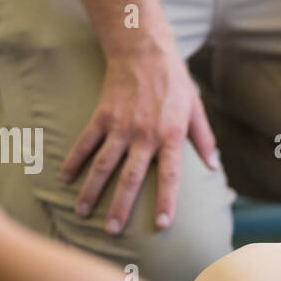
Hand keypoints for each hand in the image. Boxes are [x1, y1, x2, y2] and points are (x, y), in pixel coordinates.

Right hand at [59, 40, 218, 234]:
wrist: (144, 49)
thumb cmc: (175, 81)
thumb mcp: (196, 108)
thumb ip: (203, 139)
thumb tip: (214, 167)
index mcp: (170, 136)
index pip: (170, 176)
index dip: (166, 201)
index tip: (161, 225)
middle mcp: (144, 135)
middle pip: (131, 178)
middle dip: (121, 206)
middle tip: (111, 231)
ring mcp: (120, 126)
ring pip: (103, 164)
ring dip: (92, 190)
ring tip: (83, 213)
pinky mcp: (101, 115)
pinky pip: (86, 142)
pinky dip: (74, 160)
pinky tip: (65, 178)